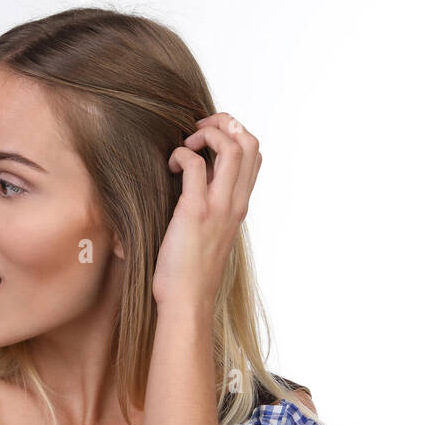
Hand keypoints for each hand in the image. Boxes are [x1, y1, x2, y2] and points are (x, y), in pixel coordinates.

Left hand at [153, 112, 261, 312]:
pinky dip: (181, 154)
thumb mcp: (210, 235)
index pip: (255, 155)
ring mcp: (218, 206)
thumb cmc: (191, 273)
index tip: (208, 139)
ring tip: (186, 144)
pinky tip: (169, 166)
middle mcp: (235, 202)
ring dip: (206, 134)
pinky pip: (194, 165)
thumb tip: (193, 190)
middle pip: (250, 142)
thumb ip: (211, 210)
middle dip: (224, 123)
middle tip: (197, 131)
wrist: (187, 301)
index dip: (234, 134)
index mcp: (239, 205)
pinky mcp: (195, 211)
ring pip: (232, 147)